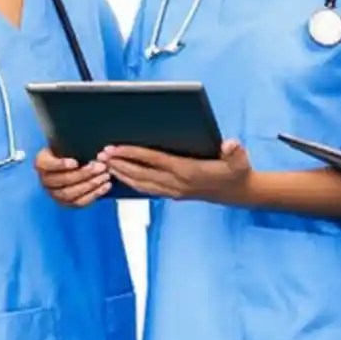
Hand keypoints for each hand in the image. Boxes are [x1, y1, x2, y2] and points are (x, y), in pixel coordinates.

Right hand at [35, 148, 110, 206]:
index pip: (47, 165)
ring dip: (90, 185)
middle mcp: (45, 180)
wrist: (69, 162)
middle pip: (62, 180)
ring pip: (70, 194)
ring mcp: (54, 194)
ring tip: (105, 175)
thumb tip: (89, 143)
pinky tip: (106, 186)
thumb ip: (73, 144)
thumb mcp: (66, 143)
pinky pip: (79, 202)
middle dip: (83, 174)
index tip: (75, 162)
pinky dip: (94, 194)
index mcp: (42, 163)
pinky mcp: (65, 203)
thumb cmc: (68, 150)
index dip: (60, 165)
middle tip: (100, 166)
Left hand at [100, 139, 251, 201]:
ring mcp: (174, 191)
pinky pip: (147, 189)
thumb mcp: (240, 159)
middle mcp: (177, 184)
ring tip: (105, 165)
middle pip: (141, 174)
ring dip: (122, 175)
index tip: (115, 148)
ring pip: (141, 184)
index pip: (154, 160)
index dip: (134, 154)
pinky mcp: (173, 194)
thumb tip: (230, 145)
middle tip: (100, 155)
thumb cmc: (237, 170)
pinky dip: (131, 183)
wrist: (239, 193)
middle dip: (120, 164)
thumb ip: (235, 151)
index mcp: (187, 172)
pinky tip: (121, 176)